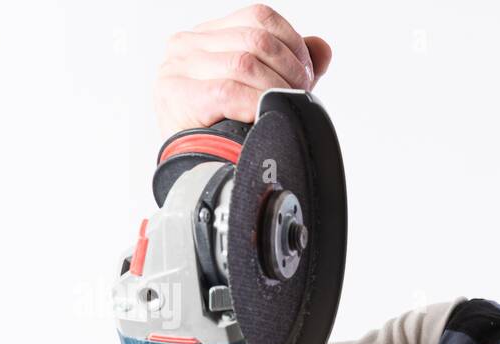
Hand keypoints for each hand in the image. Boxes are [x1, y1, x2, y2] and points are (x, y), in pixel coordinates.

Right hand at [154, 4, 332, 137]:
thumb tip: (322, 48)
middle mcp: (188, 44)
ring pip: (245, 63)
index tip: (306, 72)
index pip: (259, 17)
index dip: (292, 42)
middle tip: (299, 94)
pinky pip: (229, 90)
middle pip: (256, 38)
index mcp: (207, 36)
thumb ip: (288, 67)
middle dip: (290, 69)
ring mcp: (178, 67)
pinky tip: (260, 115)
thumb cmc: (220, 129)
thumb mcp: (257, 90)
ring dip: (275, 88)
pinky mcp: (177, 93)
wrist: (191, 170)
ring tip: (281, 107)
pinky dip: (255, 103)